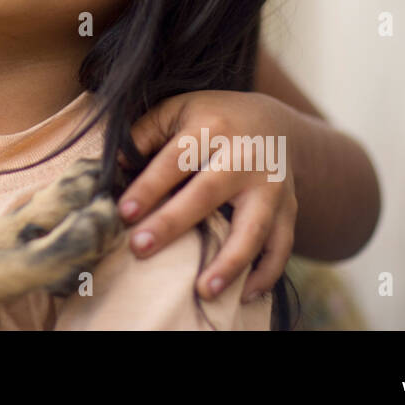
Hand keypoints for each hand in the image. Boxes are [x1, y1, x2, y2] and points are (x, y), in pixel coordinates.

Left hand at [118, 90, 297, 302]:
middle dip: (173, 223)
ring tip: (204, 290)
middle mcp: (245, 157)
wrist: (275, 123)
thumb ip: (146, 132)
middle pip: (207, 193)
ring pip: (253, 228)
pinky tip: (244, 295)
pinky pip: (282, 247)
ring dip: (230, 262)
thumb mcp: (178, 110)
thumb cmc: (212, 119)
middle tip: (140, 249)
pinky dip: (267, 274)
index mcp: (212, 128)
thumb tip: (115, 165)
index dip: (149, 186)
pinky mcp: (289, 211)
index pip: (175, 159)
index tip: (123, 213)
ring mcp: (271, 187)